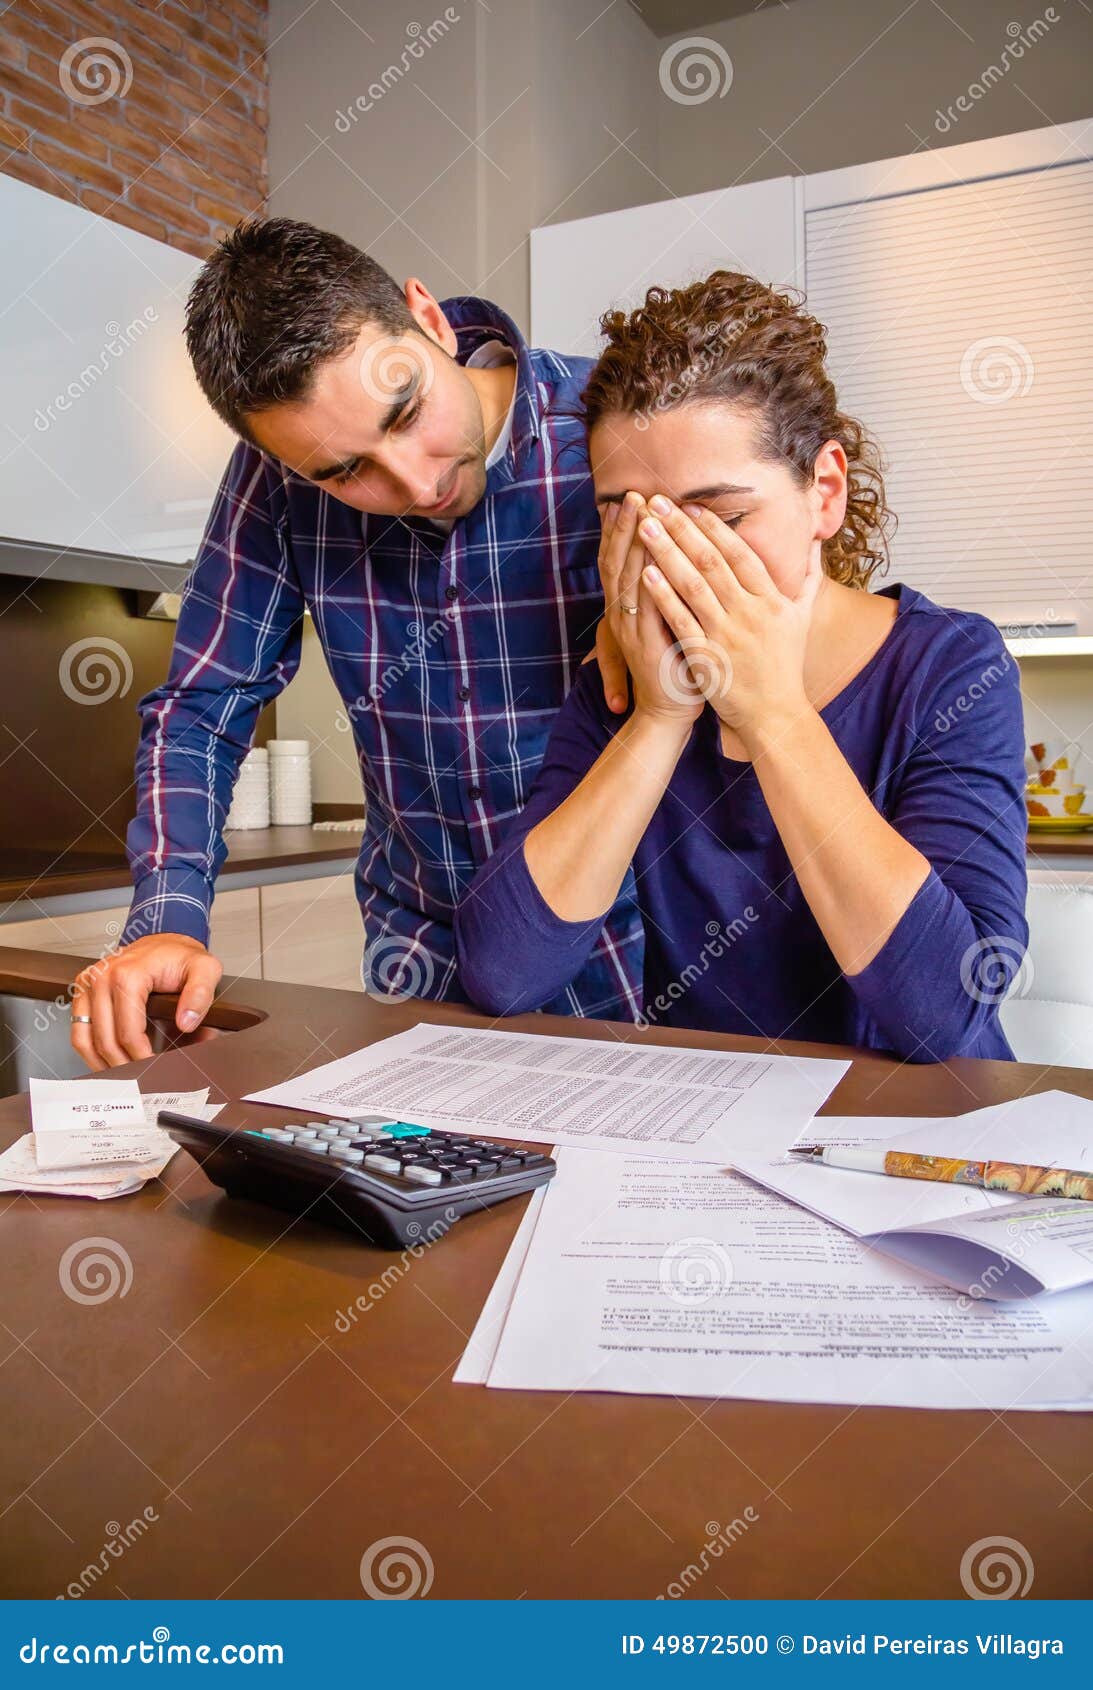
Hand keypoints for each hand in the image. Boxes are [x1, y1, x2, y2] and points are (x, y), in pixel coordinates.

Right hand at [69, 933, 222, 1069]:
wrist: (164, 942)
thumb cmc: (180, 956)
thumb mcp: (205, 969)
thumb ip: (200, 995)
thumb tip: (186, 1022)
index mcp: (128, 975)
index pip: (129, 1033)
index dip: (142, 1058)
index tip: (156, 1069)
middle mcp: (101, 978)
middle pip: (106, 1041)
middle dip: (125, 1066)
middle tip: (143, 1077)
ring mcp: (88, 984)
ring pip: (85, 1040)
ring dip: (104, 1064)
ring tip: (126, 1074)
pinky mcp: (82, 990)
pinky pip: (78, 1031)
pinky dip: (91, 1051)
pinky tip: (109, 1061)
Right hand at [597, 493, 703, 726]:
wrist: (668, 710)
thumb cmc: (676, 663)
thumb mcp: (672, 620)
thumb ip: (671, 591)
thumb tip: (683, 556)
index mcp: (628, 606)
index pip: (620, 558)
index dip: (622, 528)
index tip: (633, 497)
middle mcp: (622, 615)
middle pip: (616, 561)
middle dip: (624, 527)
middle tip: (633, 495)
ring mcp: (629, 630)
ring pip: (626, 579)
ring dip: (632, 546)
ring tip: (639, 516)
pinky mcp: (644, 647)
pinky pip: (643, 610)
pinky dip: (647, 585)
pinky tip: (652, 562)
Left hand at [636, 496, 821, 745]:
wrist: (775, 714)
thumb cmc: (785, 666)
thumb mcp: (801, 619)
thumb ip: (807, 578)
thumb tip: (817, 543)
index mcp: (771, 600)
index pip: (740, 554)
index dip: (715, 527)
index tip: (691, 504)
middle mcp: (749, 612)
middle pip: (711, 561)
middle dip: (683, 528)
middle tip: (657, 501)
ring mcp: (726, 634)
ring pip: (692, 584)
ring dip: (666, 552)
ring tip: (645, 526)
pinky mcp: (706, 657)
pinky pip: (680, 619)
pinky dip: (663, 595)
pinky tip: (645, 572)